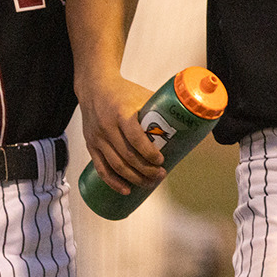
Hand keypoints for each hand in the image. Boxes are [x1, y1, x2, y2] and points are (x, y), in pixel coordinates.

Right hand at [77, 71, 165, 194]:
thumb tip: (185, 122)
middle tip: (160, 175)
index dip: (149, 152)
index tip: (161, 160)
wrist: (94, 87)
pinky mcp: (90, 145)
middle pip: (126, 155)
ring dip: (133, 178)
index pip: (134, 137)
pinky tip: (126, 190)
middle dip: (145, 170)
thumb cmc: (123, 91)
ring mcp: (97, 137)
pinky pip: (101, 168)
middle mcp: (106, 126)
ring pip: (115, 165)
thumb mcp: (141, 95)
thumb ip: (159, 108)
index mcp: (121, 112)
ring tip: (149, 183)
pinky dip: (113, 182)